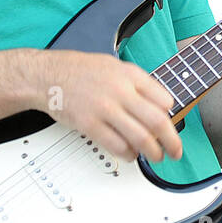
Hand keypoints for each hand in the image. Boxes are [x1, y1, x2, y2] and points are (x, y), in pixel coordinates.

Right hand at [34, 50, 182, 163]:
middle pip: (157, 121)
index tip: (171, 125)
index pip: (164, 99)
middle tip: (175, 151)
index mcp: (129, 74)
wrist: (46, 75)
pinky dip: (128, 154)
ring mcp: (104, 108)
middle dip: (172, 141)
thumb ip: (136, 83)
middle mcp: (120, 90)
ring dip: (153, 153)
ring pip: (140, 138)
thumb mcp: (114, 65)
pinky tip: (130, 154)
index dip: (171, 116)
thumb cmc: (78, 70)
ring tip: (155, 157)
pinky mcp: (89, 124)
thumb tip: (158, 104)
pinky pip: (117, 146)